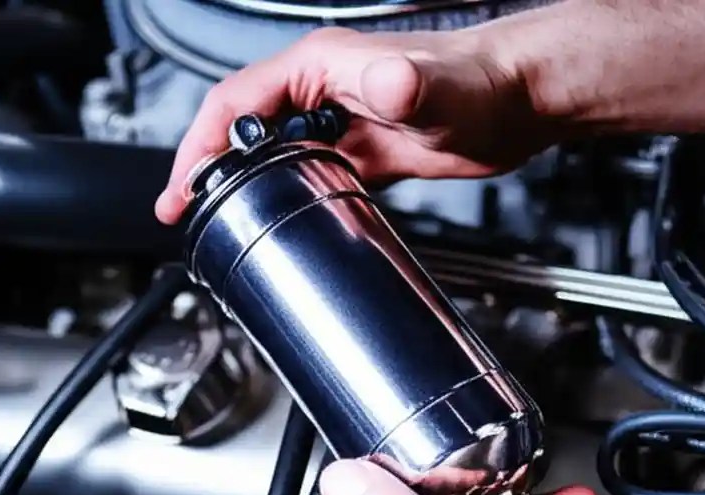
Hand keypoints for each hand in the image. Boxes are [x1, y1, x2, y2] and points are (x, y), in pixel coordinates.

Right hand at [154, 26, 558, 224]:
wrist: (523, 100)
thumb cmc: (482, 81)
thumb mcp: (435, 86)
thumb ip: (405, 83)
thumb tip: (384, 82)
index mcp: (320, 67)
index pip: (235, 101)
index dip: (200, 144)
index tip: (181, 185)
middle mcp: (324, 89)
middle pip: (242, 125)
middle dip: (205, 166)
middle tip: (183, 210)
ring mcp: (343, 119)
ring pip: (271, 149)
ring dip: (240, 181)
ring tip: (215, 217)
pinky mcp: (367, 148)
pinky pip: (308, 168)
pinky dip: (284, 190)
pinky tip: (282, 215)